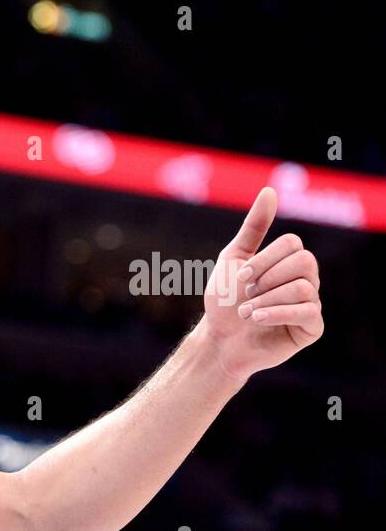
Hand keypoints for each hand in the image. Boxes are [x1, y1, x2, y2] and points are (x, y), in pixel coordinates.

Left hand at [197, 187, 323, 382]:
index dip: (264, 259)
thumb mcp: (233, 258)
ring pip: (304, 287)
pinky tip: (256, 319)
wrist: (218, 340)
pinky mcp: (311, 328)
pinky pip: (308, 312)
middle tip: (245, 294)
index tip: (240, 276)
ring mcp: (311, 303)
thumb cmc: (224, 301)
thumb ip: (254, 227)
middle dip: (267, 278)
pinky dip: (277, 313)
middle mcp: (306, 279)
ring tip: (246, 312)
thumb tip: (270, 190)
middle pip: (304, 262)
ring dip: (266, 299)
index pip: (292, 244)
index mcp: (289, 261)